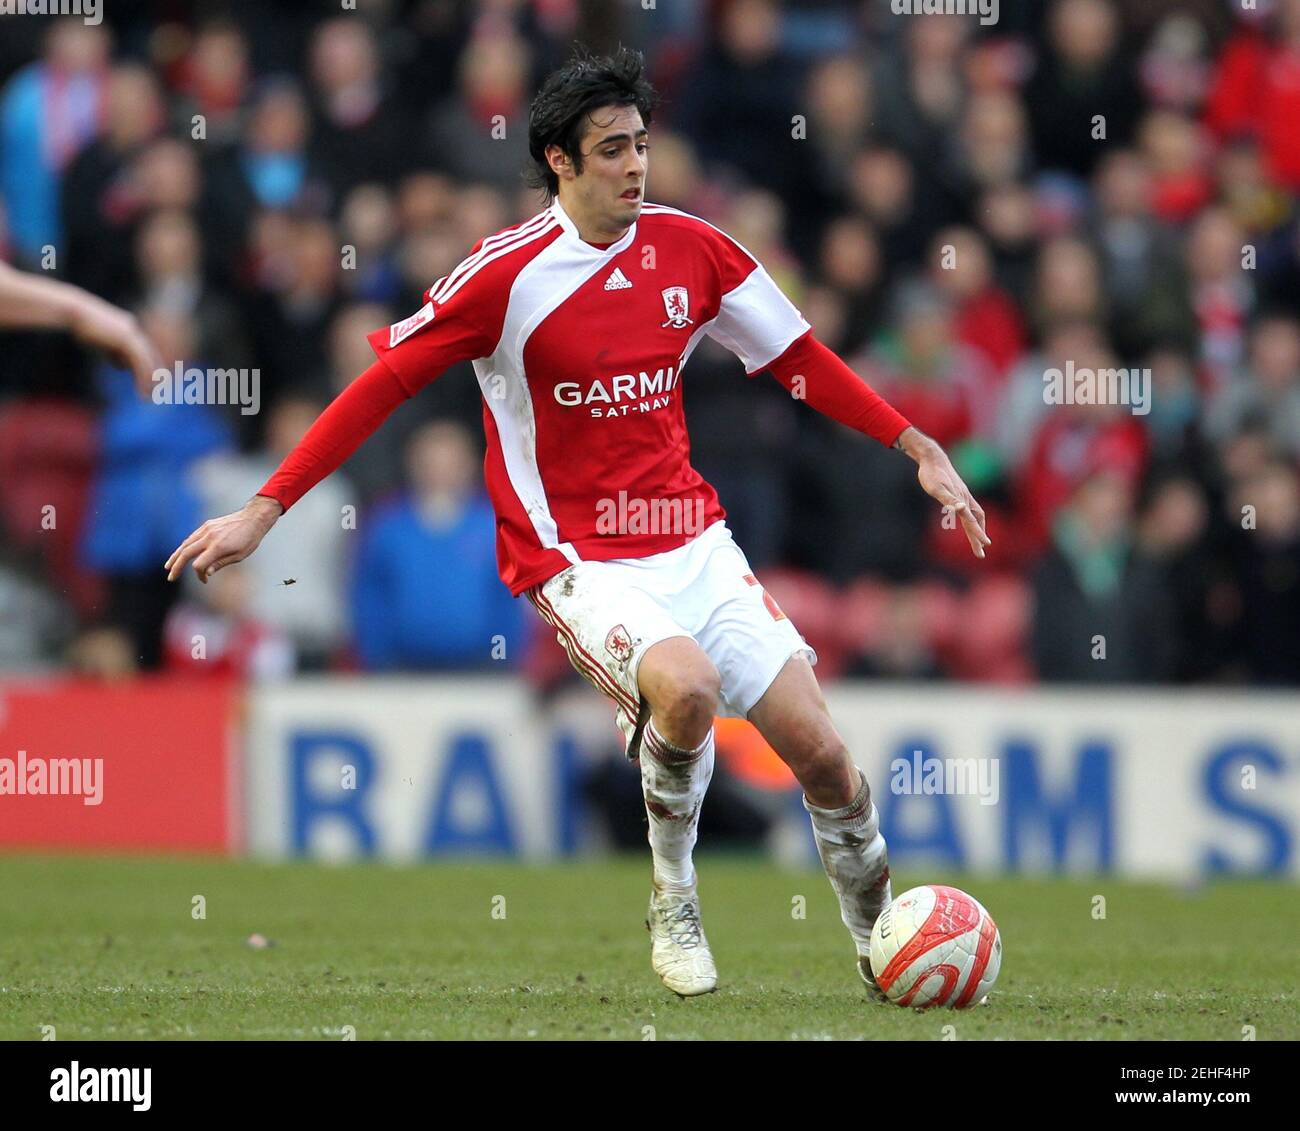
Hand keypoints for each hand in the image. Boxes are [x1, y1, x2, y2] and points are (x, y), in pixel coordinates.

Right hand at [69, 297, 163, 397]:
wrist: (74, 312)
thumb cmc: (82, 326)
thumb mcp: (102, 343)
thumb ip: (115, 353)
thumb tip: (124, 367)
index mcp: (128, 328)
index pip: (144, 351)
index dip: (148, 367)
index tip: (151, 383)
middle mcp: (133, 330)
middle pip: (149, 356)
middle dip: (153, 375)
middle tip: (155, 392)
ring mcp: (131, 332)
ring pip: (146, 360)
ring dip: (148, 380)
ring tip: (146, 396)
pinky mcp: (127, 338)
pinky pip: (139, 360)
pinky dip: (142, 375)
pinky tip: (143, 388)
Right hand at [165, 496, 282, 583]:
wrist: (253, 518)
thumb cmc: (249, 539)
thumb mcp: (239, 556)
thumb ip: (220, 564)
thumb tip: (205, 573)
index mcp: (218, 547)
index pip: (199, 564)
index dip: (199, 575)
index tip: (205, 580)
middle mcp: (209, 537)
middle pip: (186, 553)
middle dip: (176, 567)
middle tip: (171, 578)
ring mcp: (206, 530)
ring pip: (185, 544)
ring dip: (175, 556)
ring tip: (169, 566)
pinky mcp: (207, 525)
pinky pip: (192, 537)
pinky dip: (184, 546)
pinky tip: (181, 553)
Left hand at [896, 427, 990, 559]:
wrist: (933, 458)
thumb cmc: (932, 474)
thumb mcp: (937, 489)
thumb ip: (949, 500)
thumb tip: (960, 509)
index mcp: (961, 501)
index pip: (971, 522)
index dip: (977, 534)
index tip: (985, 546)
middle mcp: (965, 499)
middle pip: (974, 522)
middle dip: (977, 538)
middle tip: (981, 554)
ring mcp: (963, 496)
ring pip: (974, 515)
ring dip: (978, 528)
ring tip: (979, 540)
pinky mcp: (958, 492)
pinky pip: (968, 509)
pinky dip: (971, 518)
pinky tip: (969, 520)